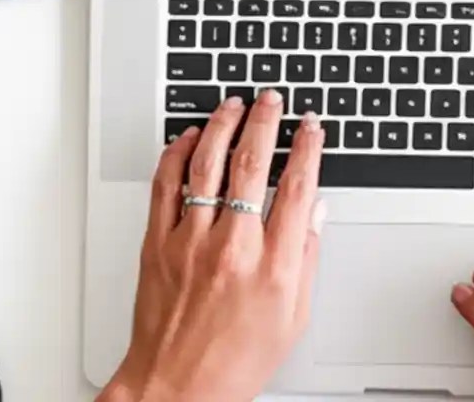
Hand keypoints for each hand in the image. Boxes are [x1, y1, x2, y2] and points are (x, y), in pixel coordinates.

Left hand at [98, 90, 326, 401]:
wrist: (176, 388)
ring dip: (222, 126)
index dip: (308, 148)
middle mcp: (233, 247)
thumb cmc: (234, 360)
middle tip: (272, 100)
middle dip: (266, 121)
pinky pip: (164, 186)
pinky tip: (188, 138)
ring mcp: (191, 243)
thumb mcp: (294, 317)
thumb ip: (306, 257)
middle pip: (253, 164)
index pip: (297, 187)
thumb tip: (315, 210)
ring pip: (207, 165)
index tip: (311, 127)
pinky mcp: (157, 245)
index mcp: (273, 266)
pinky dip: (175, 154)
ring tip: (233, 105)